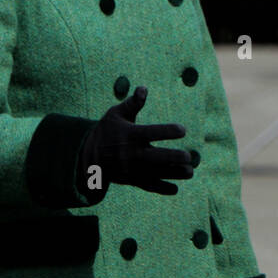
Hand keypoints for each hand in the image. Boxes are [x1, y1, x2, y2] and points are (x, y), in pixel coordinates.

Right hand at [78, 86, 193, 197]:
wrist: (88, 157)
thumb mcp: (116, 114)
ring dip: (173, 174)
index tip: (183, 130)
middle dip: (173, 158)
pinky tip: (175, 189)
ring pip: (156, 173)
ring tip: (190, 172)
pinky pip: (147, 186)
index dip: (167, 131)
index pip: (151, 132)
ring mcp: (132, 168)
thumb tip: (144, 88)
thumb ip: (132, 103)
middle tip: (188, 157)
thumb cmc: (107, 131)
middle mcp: (131, 153)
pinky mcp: (131, 179)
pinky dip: (161, 189)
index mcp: (130, 135)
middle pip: (155, 157)